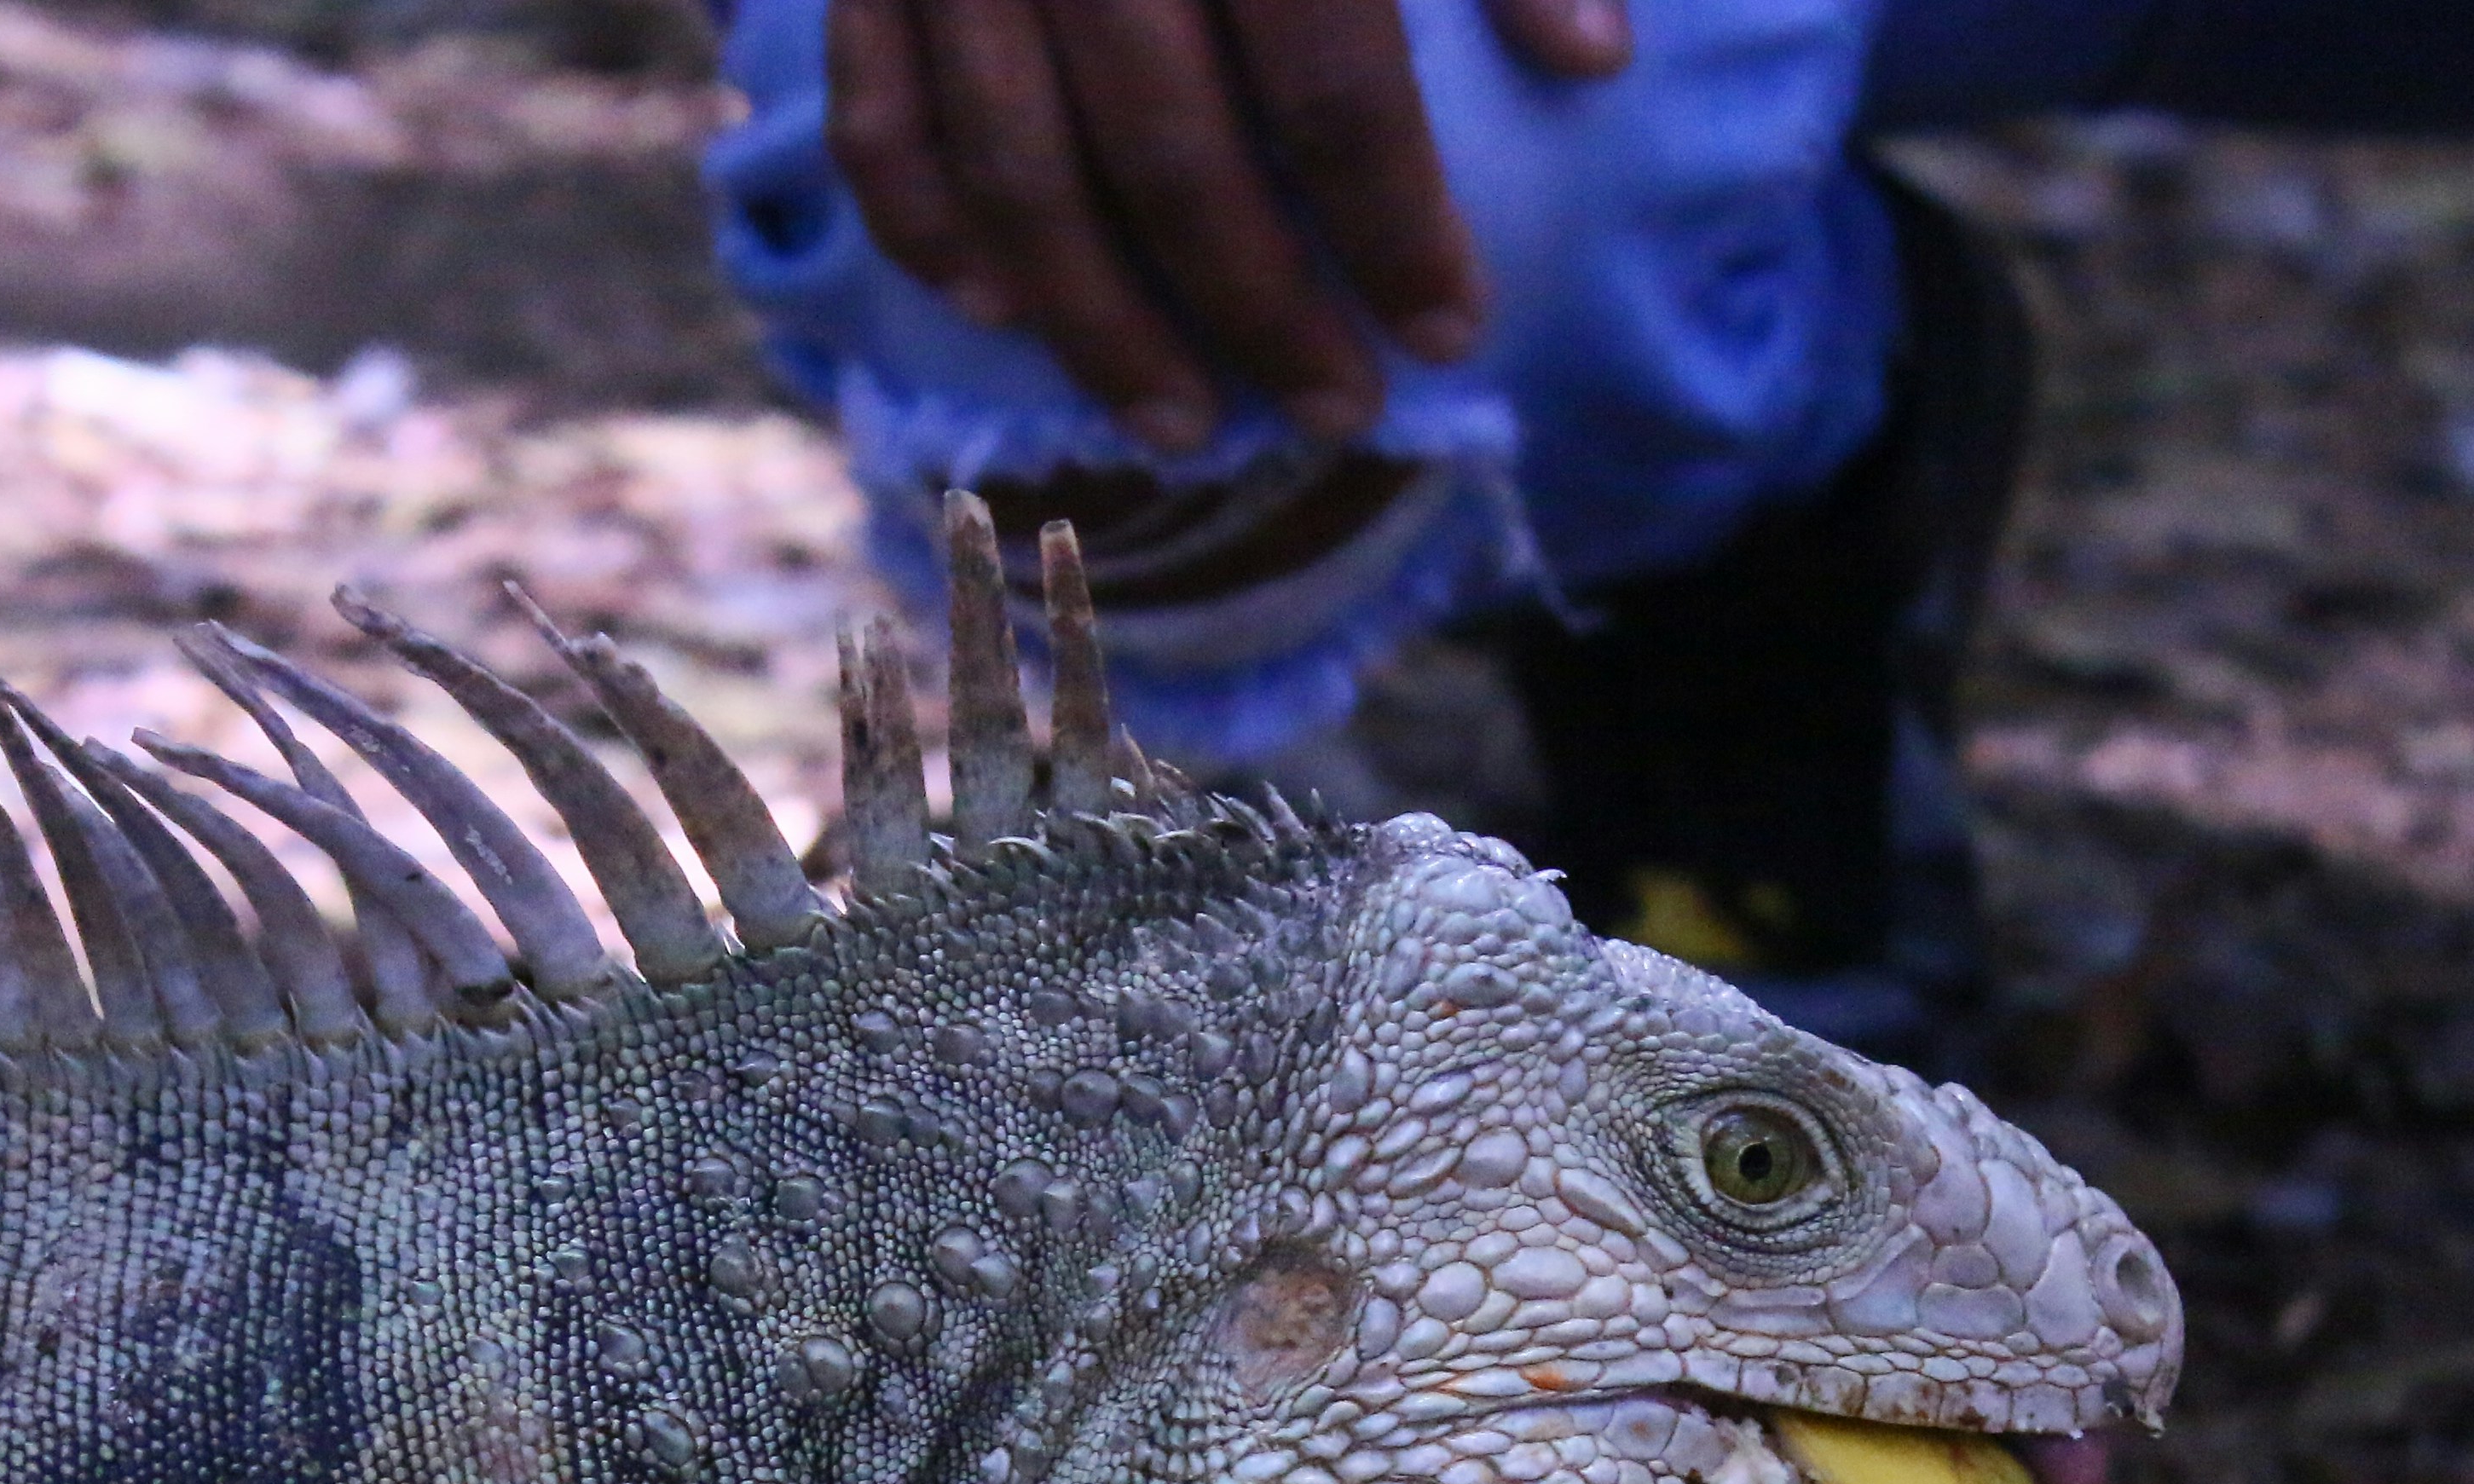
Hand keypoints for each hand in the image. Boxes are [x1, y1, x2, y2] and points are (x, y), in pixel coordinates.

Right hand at [824, 0, 1632, 455]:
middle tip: (1333, 416)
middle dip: (1259, 311)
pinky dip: (928, 224)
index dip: (1396, 227)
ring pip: (1017, 170)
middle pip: (1172, 157)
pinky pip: (879, 111)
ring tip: (1179, 426)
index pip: (1330, 84)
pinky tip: (996, 312)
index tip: (1455, 335)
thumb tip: (1593, 67)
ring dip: (1099, 322)